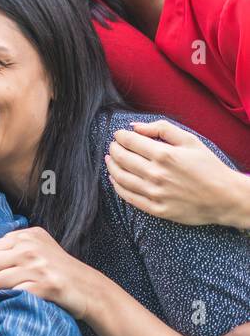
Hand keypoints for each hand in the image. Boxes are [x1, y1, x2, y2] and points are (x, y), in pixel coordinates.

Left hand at [0, 227, 101, 319]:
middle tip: (14, 284)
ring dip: (5, 292)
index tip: (9, 273)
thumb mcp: (38, 247)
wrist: (91, 290)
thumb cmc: (58, 271)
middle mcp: (31, 247)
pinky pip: (13, 294)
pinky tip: (31, 298)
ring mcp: (39, 265)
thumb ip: (13, 246)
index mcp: (26, 235)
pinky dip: (17, 300)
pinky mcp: (46, 285)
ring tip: (24, 291)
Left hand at [106, 120, 249, 227]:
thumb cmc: (209, 166)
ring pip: (121, 178)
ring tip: (110, 160)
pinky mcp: (156, 209)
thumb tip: (134, 126)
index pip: (129, 142)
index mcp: (164, 155)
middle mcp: (156, 174)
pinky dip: (117, 187)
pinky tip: (114, 179)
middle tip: (113, 146)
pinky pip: (128, 197)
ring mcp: (155, 193)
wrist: (226, 197)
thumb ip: (161, 129)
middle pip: (121, 158)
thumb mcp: (190, 141)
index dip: (120, 136)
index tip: (118, 135)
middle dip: (113, 149)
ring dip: (111, 167)